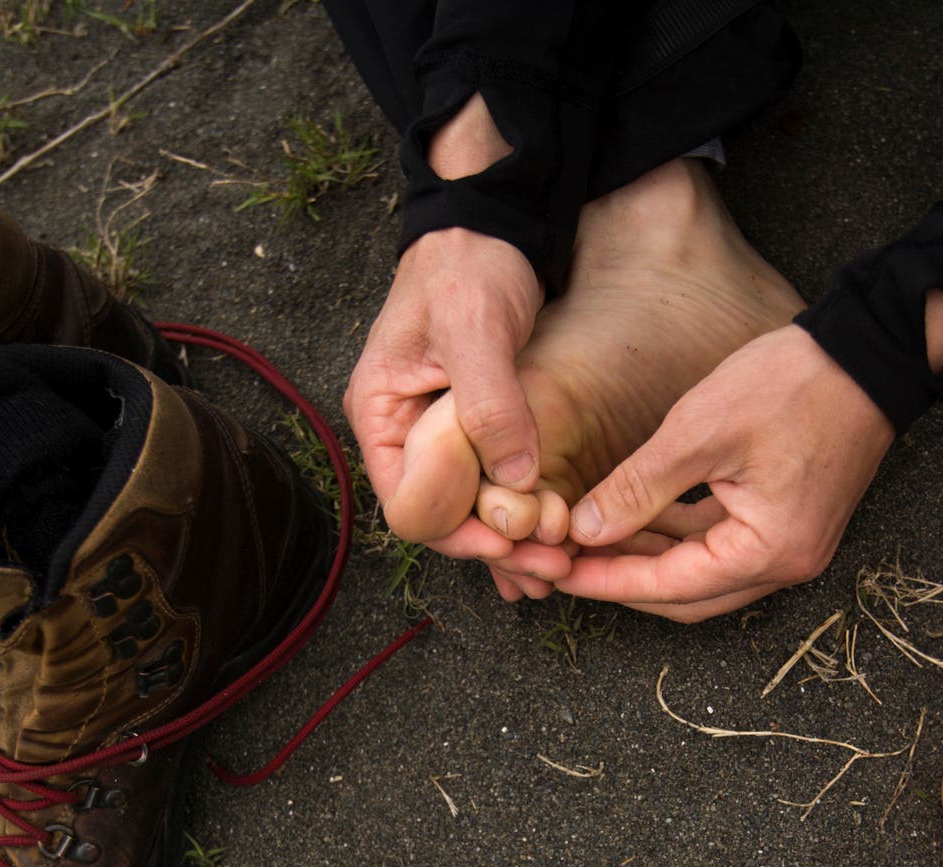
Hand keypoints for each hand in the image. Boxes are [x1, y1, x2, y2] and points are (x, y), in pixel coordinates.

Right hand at [343, 225, 543, 547]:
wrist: (490, 222)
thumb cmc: (468, 263)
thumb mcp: (474, 329)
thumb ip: (488, 403)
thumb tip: (512, 479)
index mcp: (381, 415)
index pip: (409, 506)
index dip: (459, 534)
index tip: (512, 543)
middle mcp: (404, 434)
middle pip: (441, 518)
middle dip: (495, 547)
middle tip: (552, 568)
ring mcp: (439, 434)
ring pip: (471, 508)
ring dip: (514, 538)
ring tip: (561, 562)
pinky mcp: (477, 427)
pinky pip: (494, 484)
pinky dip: (522, 511)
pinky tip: (557, 535)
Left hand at [553, 324, 895, 620]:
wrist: (867, 351)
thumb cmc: (791, 385)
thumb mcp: (700, 432)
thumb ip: (638, 488)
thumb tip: (584, 531)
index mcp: (769, 551)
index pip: (670, 586)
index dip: (608, 582)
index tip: (556, 572)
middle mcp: (786, 563)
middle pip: (686, 595)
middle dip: (624, 580)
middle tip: (565, 562)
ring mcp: (791, 544)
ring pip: (701, 571)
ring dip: (648, 558)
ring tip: (590, 539)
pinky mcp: (788, 521)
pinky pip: (721, 544)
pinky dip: (678, 537)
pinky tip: (635, 518)